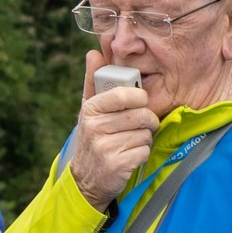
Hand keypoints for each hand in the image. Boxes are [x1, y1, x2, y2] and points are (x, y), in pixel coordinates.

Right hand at [68, 50, 158, 209]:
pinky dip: (142, 154)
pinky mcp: (116, 166)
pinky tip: (130, 155)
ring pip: (144, 134)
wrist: (85, 179)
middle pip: (140, 115)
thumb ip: (93, 81)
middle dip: (146, 120)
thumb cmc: (93, 137)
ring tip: (130, 141)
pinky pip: (144, 151)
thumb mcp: (89, 109)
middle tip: (139, 125)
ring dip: (143, 138)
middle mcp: (95, 128)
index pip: (124, 95)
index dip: (139, 97)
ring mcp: (105, 148)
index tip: (140, 101)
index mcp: (90, 109)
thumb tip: (93, 53)